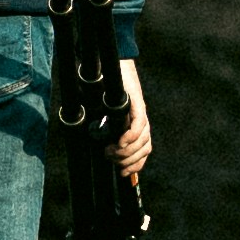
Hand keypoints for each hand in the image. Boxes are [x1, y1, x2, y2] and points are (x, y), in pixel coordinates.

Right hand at [115, 53, 152, 186]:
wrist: (112, 66)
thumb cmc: (105, 91)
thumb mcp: (103, 116)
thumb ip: (103, 131)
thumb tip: (96, 148)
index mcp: (136, 126)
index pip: (144, 151)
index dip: (136, 165)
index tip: (122, 173)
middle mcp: (142, 121)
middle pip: (144, 149)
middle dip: (128, 161)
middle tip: (111, 160)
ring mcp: (141, 113)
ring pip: (142, 141)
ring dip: (126, 151)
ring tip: (110, 151)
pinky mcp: (138, 104)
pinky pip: (139, 126)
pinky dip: (131, 137)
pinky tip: (120, 142)